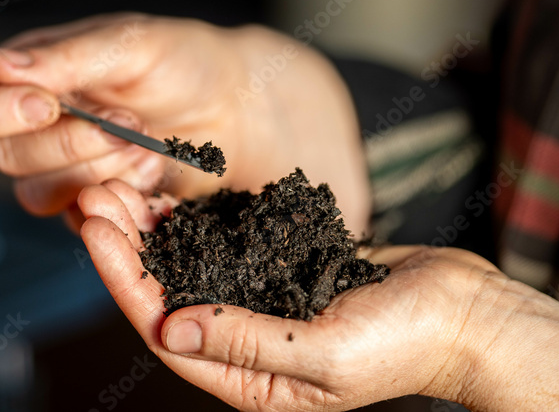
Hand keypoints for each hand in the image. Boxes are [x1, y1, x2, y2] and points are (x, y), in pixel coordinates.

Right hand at [0, 13, 371, 231]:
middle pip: (5, 155)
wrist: (235, 107)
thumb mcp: (131, 43)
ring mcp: (61, 168)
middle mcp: (34, 123)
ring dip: (98, 166)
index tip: (45, 105)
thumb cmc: (183, 60)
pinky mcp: (93, 201)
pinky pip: (80, 216)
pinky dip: (119, 193)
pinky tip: (150, 169)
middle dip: (72, 140)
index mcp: (29, 74)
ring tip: (143, 139)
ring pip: (38, 192)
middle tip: (125, 117)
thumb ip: (66, 57)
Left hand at [77, 178, 558, 410]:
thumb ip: (246, 341)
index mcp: (248, 376)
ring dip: (151, 226)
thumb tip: (166, 331)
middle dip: (126, 244)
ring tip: (118, 181)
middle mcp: (244, 341)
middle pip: (165, 291)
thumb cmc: (406, 343)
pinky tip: (172, 188)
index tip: (94, 230)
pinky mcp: (279, 269)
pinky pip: (223, 243)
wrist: (464, 313)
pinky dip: (195, 218)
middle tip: (93, 190)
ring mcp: (260, 301)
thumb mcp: (324, 354)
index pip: (163, 327)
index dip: (123, 278)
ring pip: (188, 264)